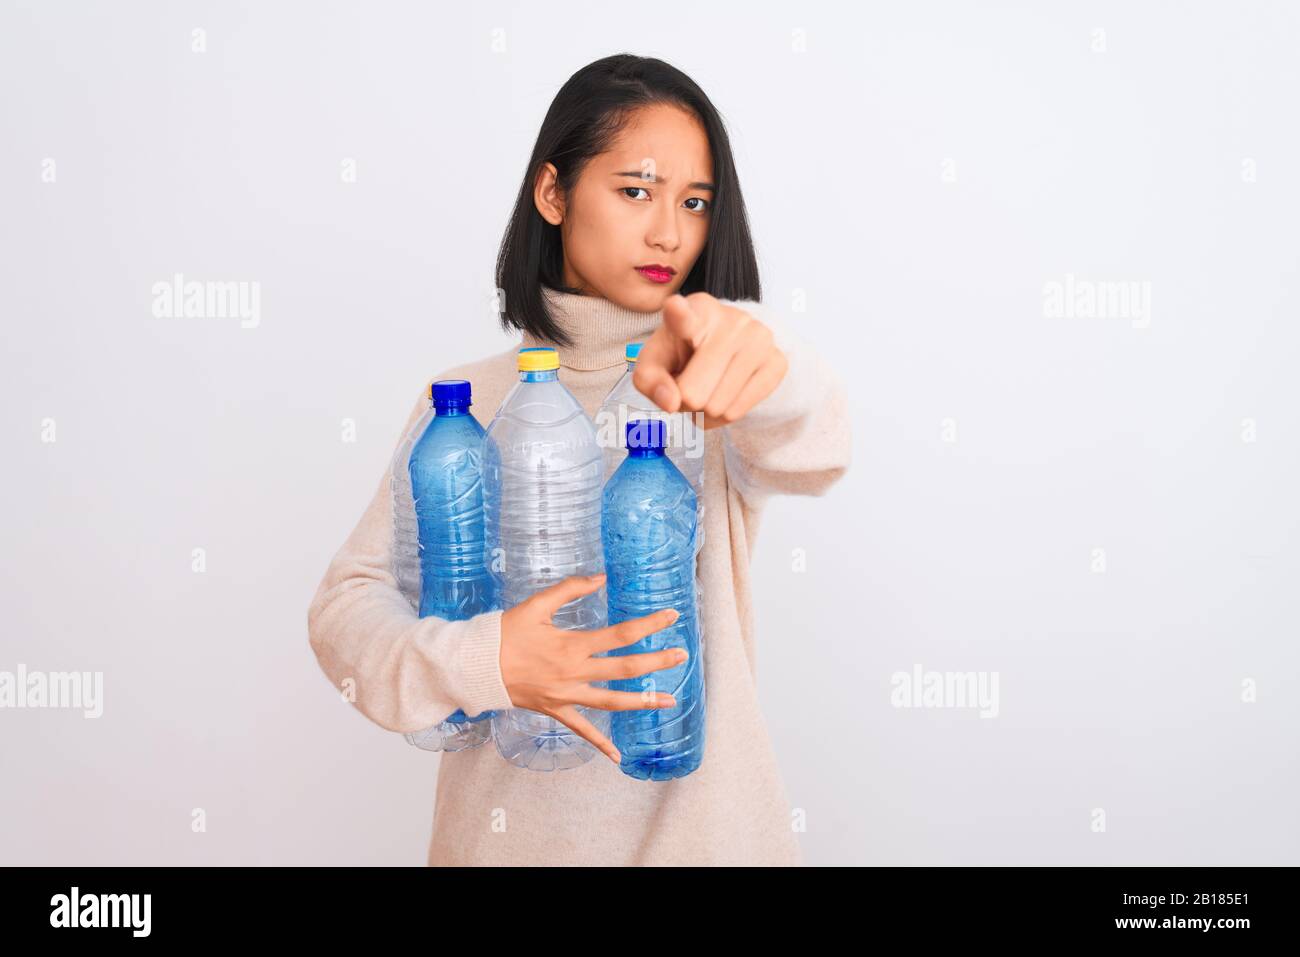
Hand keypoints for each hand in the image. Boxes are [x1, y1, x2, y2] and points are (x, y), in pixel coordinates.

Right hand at [499, 572, 684, 763]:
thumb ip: (570, 589)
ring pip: (612, 701)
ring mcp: (567, 695)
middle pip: (625, 668)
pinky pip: (582, 730)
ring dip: (642, 701)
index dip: (650, 624)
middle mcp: (575, 672)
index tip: (671, 616)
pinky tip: (618, 756)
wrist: (475, 666)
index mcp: (573, 645)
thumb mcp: (536, 604)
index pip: (622, 634)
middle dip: (657, 662)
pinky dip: (600, 744)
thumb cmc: (504, 632)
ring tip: (668, 702)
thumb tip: (601, 577)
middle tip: (681, 655)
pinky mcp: (556, 710)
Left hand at [634, 292, 788, 428]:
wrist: (727, 348)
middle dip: (685, 401)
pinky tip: (722, 398)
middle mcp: (731, 319)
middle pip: (694, 393)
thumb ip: (649, 381)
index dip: (678, 314)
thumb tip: (672, 403)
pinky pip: (737, 413)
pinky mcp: (777, 362)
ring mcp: (760, 339)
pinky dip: (723, 417)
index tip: (674, 308)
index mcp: (695, 311)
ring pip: (717, 407)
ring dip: (704, 412)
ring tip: (706, 390)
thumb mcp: (655, 362)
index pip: (684, 316)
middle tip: (688, 386)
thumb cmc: (683, 353)